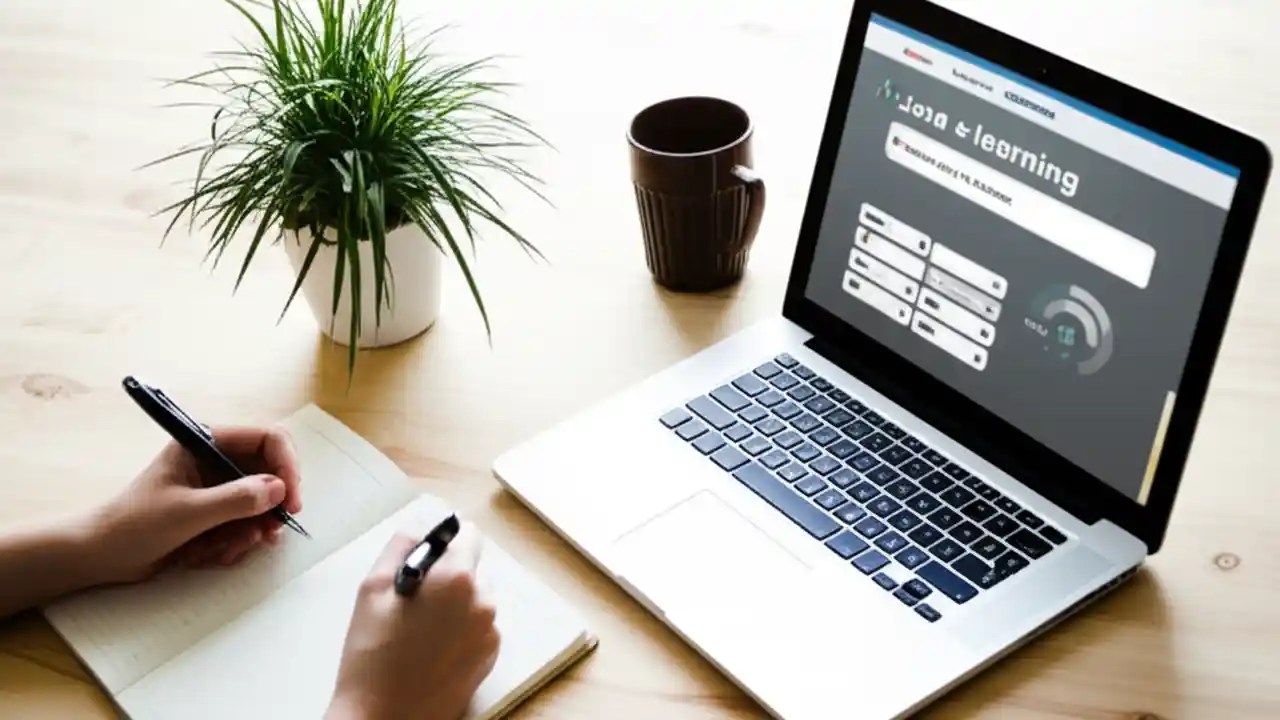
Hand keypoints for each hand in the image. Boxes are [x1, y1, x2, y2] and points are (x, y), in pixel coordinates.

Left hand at [88, 426, 303, 584]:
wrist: (101, 556)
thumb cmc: (133, 525)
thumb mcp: (187, 513)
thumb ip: (235, 500)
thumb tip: (279, 490)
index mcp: (205, 442)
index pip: (267, 439)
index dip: (286, 467)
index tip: (290, 501)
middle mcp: (216, 460)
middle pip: (270, 474)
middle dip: (269, 508)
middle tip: (266, 534)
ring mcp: (217, 487)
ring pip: (260, 504)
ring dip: (249, 531)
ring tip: (223, 549)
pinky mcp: (216, 512)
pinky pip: (246, 524)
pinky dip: (236, 542)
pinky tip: (211, 553)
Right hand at [327, 523, 499, 719]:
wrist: (383, 717)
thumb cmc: (372, 656)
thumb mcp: (373, 588)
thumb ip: (402, 544)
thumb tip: (420, 526)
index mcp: (457, 579)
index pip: (468, 533)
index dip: (445, 538)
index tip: (428, 552)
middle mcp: (484, 602)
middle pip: (473, 566)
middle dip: (448, 573)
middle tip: (414, 598)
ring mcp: (489, 632)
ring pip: (476, 598)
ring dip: (455, 602)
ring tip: (419, 627)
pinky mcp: (489, 657)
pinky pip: (479, 626)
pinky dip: (461, 628)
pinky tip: (431, 646)